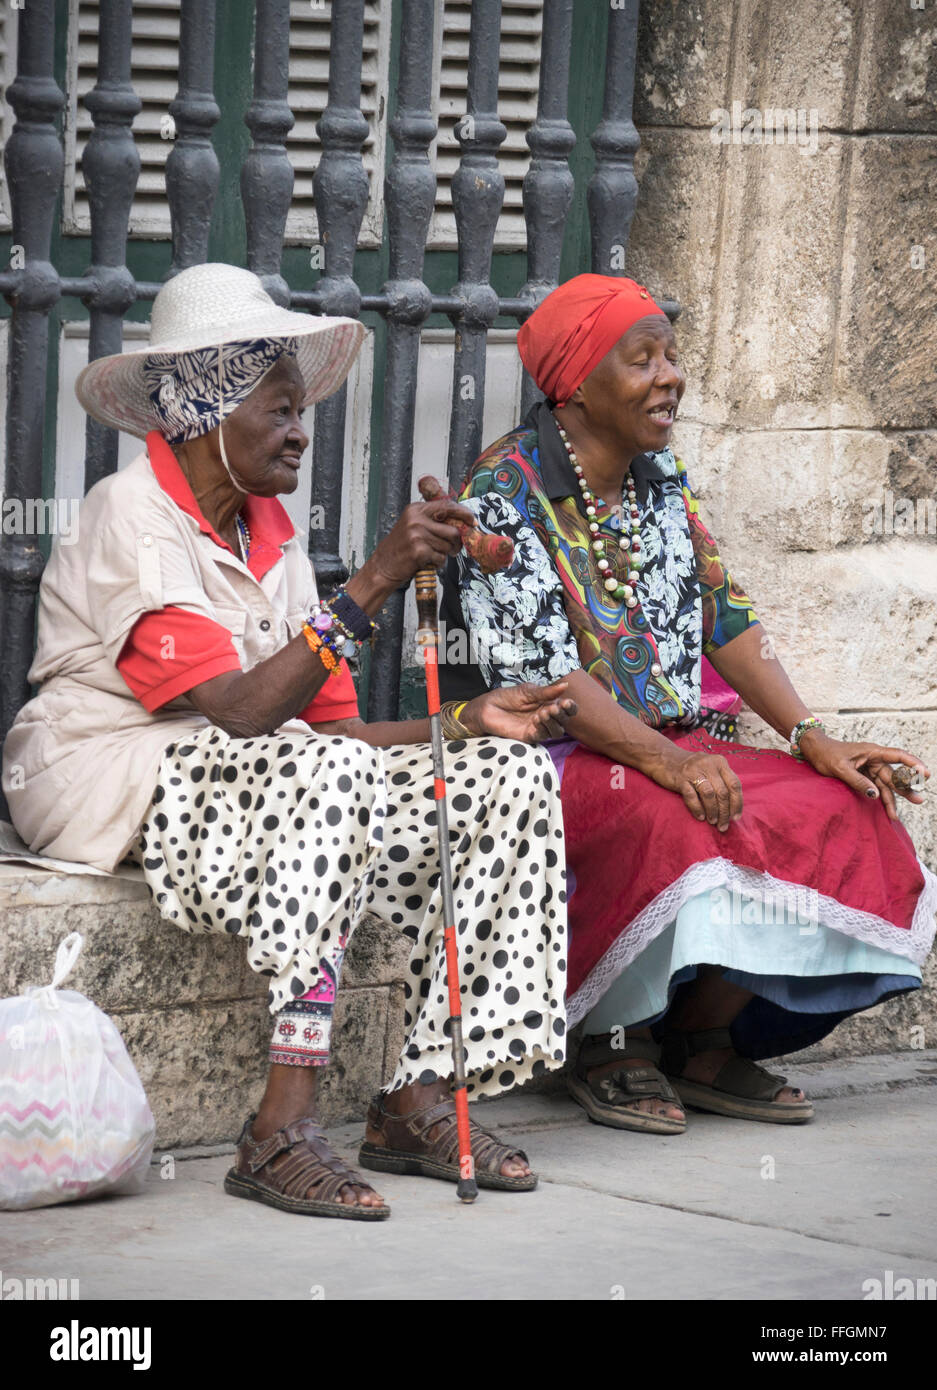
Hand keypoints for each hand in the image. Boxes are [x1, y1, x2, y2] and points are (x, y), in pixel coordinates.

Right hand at [367, 488, 476, 588]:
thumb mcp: (412, 526)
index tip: (473, 521)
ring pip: (448, 545)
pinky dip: (437, 563)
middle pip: (452, 530)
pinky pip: (441, 558)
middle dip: (457, 542)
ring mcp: (417, 535)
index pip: (447, 506)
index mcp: (416, 510)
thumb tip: (460, 522)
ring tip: (432, 555)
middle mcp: (416, 520)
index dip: (463, 513)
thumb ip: (433, 520)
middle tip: (454, 549)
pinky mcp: (419, 551)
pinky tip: (426, 562)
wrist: (383, 566)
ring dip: (445, 554)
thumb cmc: (400, 548)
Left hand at [462, 681, 577, 743]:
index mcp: (548, 703)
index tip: (566, 702)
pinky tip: (537, 720)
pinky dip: (543, 729)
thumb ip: (545, 692)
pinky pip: (542, 736)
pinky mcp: (529, 736)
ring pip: (556, 731)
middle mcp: (546, 716)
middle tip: (555, 707)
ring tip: (544, 713)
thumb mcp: (527, 691)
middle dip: (562, 714)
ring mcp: (538, 727)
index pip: (566, 707)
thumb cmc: (506, 697)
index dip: (570, 706)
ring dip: (554, 722)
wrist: (487, 708)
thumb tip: (565, 685)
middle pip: (564, 720)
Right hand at [646, 747, 743, 831]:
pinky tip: (700, 817)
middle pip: (723, 792)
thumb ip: (721, 780)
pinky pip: (692, 796)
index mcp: (720, 762)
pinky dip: (697, 809)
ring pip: (709, 795)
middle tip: (723, 825)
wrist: (663, 757)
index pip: (734, 784)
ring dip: (713, 812)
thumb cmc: (690, 767)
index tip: (736, 817)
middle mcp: (709, 764)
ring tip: (713, 822)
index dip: (737, 803)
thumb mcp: (710, 767)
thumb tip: (732, 805)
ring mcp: (694, 771)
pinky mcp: (680, 779)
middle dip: (725, 812)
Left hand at [798, 729, 929, 821]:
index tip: (924, 773)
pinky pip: (877, 789)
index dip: (913, 764)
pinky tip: (888, 811)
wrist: (815, 751)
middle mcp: (875, 759)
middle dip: (905, 789)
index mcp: (872, 752)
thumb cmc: (827, 755)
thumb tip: (875, 795)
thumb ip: (858, 781)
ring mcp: (871, 768)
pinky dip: (881, 800)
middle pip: (894, 776)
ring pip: (886, 786)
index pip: (898, 756)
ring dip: (892, 800)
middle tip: (919, 800)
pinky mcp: (866, 776)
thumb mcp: (840, 768)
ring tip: (895, 817)